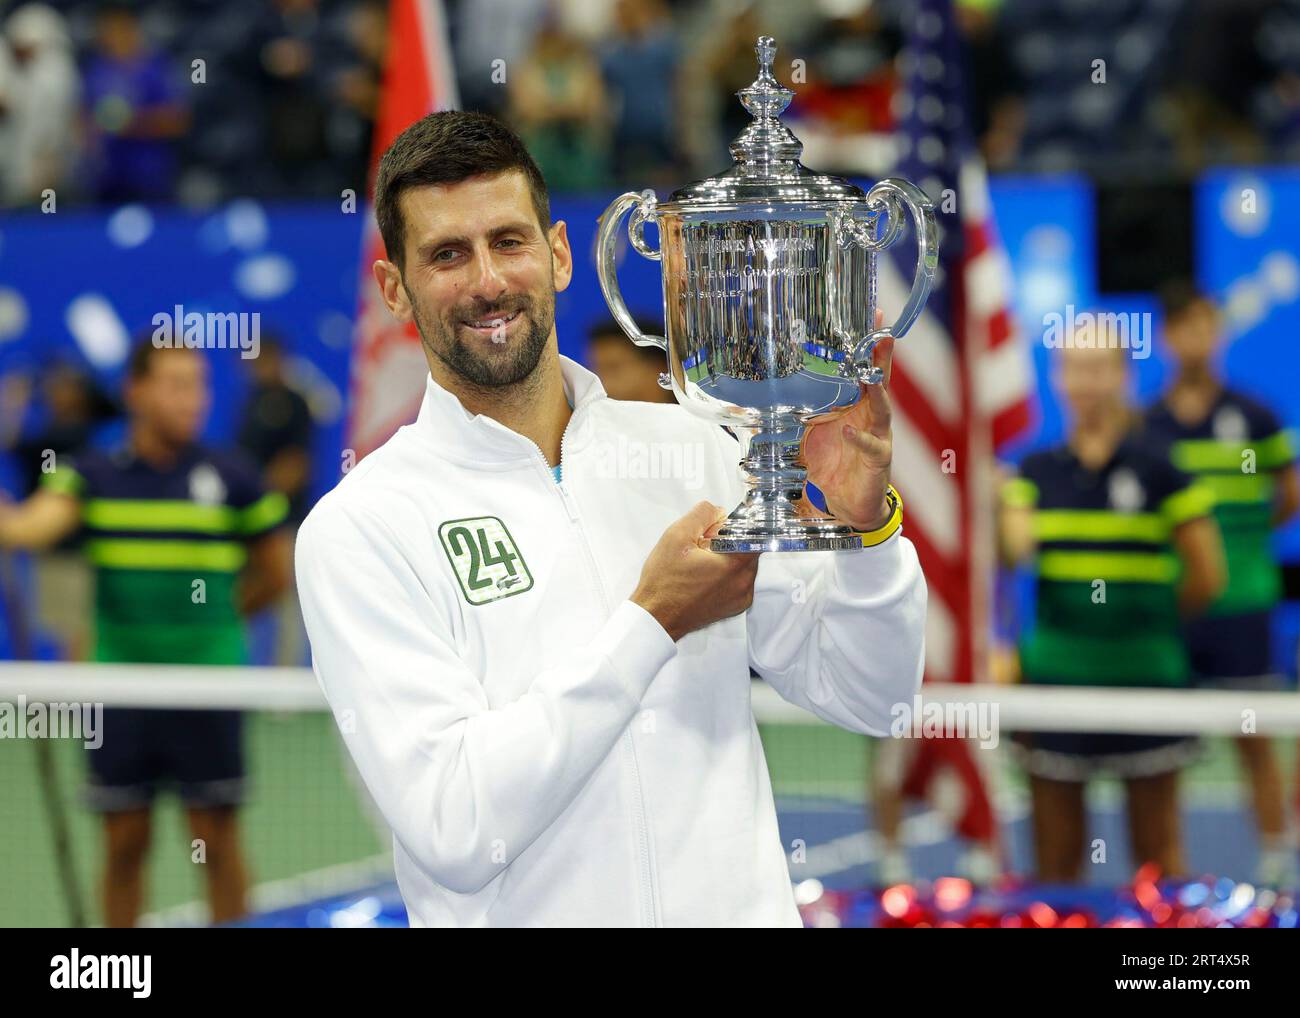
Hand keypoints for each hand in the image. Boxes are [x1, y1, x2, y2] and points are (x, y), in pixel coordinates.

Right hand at [630, 501, 760, 641]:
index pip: (755, 534)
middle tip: (703, 545)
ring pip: (744, 564)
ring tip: (701, 562)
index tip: (720, 528)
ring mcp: (741, 597)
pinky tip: (704, 576)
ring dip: (727, 558)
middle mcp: (744, 583)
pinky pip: (738, 581)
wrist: (656, 617)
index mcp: (735, 564)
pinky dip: (726, 575)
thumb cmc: (664, 582)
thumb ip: (702, 514)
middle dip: (729, 541)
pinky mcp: (735, 607)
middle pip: (749, 548)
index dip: (737, 525)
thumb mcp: (677, 536)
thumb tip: (718, 511)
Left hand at [802, 323, 893, 531]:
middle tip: (882, 331)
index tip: (868, 316)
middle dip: (881, 356)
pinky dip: (860, 439)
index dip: (864, 346)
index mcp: (853, 407)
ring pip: (882, 409)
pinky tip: (850, 431)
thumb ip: (793, 413)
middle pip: (879, 381)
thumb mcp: (807, 435)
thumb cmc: (831, 468)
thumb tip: (759, 395)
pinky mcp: (878, 461)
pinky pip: (871, 446)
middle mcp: (869, 417)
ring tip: (869, 376)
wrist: (845, 509)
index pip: (860, 370)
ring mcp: (877, 437)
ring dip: (876, 391)